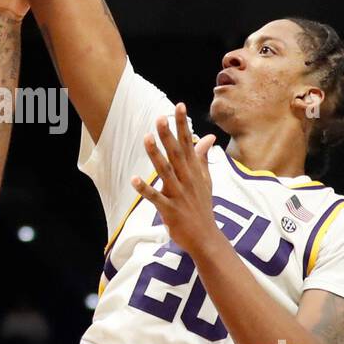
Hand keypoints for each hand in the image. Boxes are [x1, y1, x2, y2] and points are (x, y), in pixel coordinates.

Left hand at [132, 105, 218, 254]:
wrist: (206, 237)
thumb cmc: (203, 206)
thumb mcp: (206, 180)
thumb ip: (203, 158)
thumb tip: (209, 138)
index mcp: (194, 171)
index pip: (189, 143)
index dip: (183, 125)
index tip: (179, 106)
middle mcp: (187, 180)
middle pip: (177, 154)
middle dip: (169, 135)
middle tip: (160, 117)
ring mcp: (179, 195)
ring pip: (166, 172)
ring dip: (156, 155)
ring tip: (147, 138)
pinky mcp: (170, 210)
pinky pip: (156, 198)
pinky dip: (145, 189)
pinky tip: (134, 179)